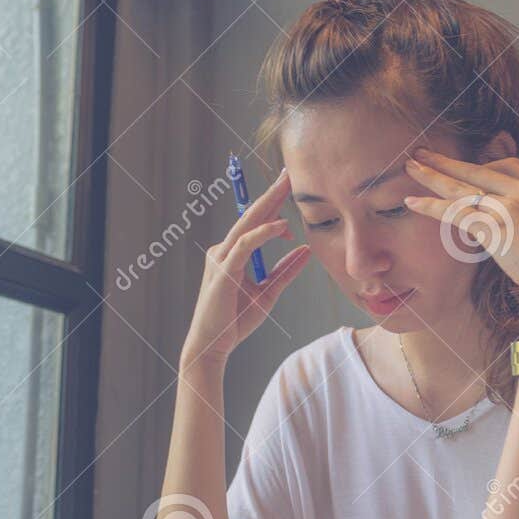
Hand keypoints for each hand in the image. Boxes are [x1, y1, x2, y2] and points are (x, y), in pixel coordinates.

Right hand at [180, 168, 311, 370]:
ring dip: (269, 204)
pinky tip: (282, 226)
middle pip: (251, 215)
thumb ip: (284, 271)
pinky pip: (245, 245)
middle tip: (289, 173)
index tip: (290, 186)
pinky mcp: (223, 270)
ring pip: (247, 224)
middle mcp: (223, 251)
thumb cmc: (234, 321)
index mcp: (232, 253)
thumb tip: (305, 251)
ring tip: (287, 188)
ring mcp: (220, 258)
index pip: (255, 222)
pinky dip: (263, 233)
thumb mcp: (267, 293)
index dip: (273, 203)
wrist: (213, 345)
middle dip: (271, 193)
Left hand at [402, 149, 518, 327]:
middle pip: (479, 170)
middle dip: (449, 161)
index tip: (468, 168)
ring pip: (461, 186)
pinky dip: (430, 206)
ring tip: (411, 165)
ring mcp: (509, 207)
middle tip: (424, 153)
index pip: (511, 167)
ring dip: (433, 175)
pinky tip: (412, 202)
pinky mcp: (493, 226)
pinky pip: (454, 211)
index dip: (485, 166)